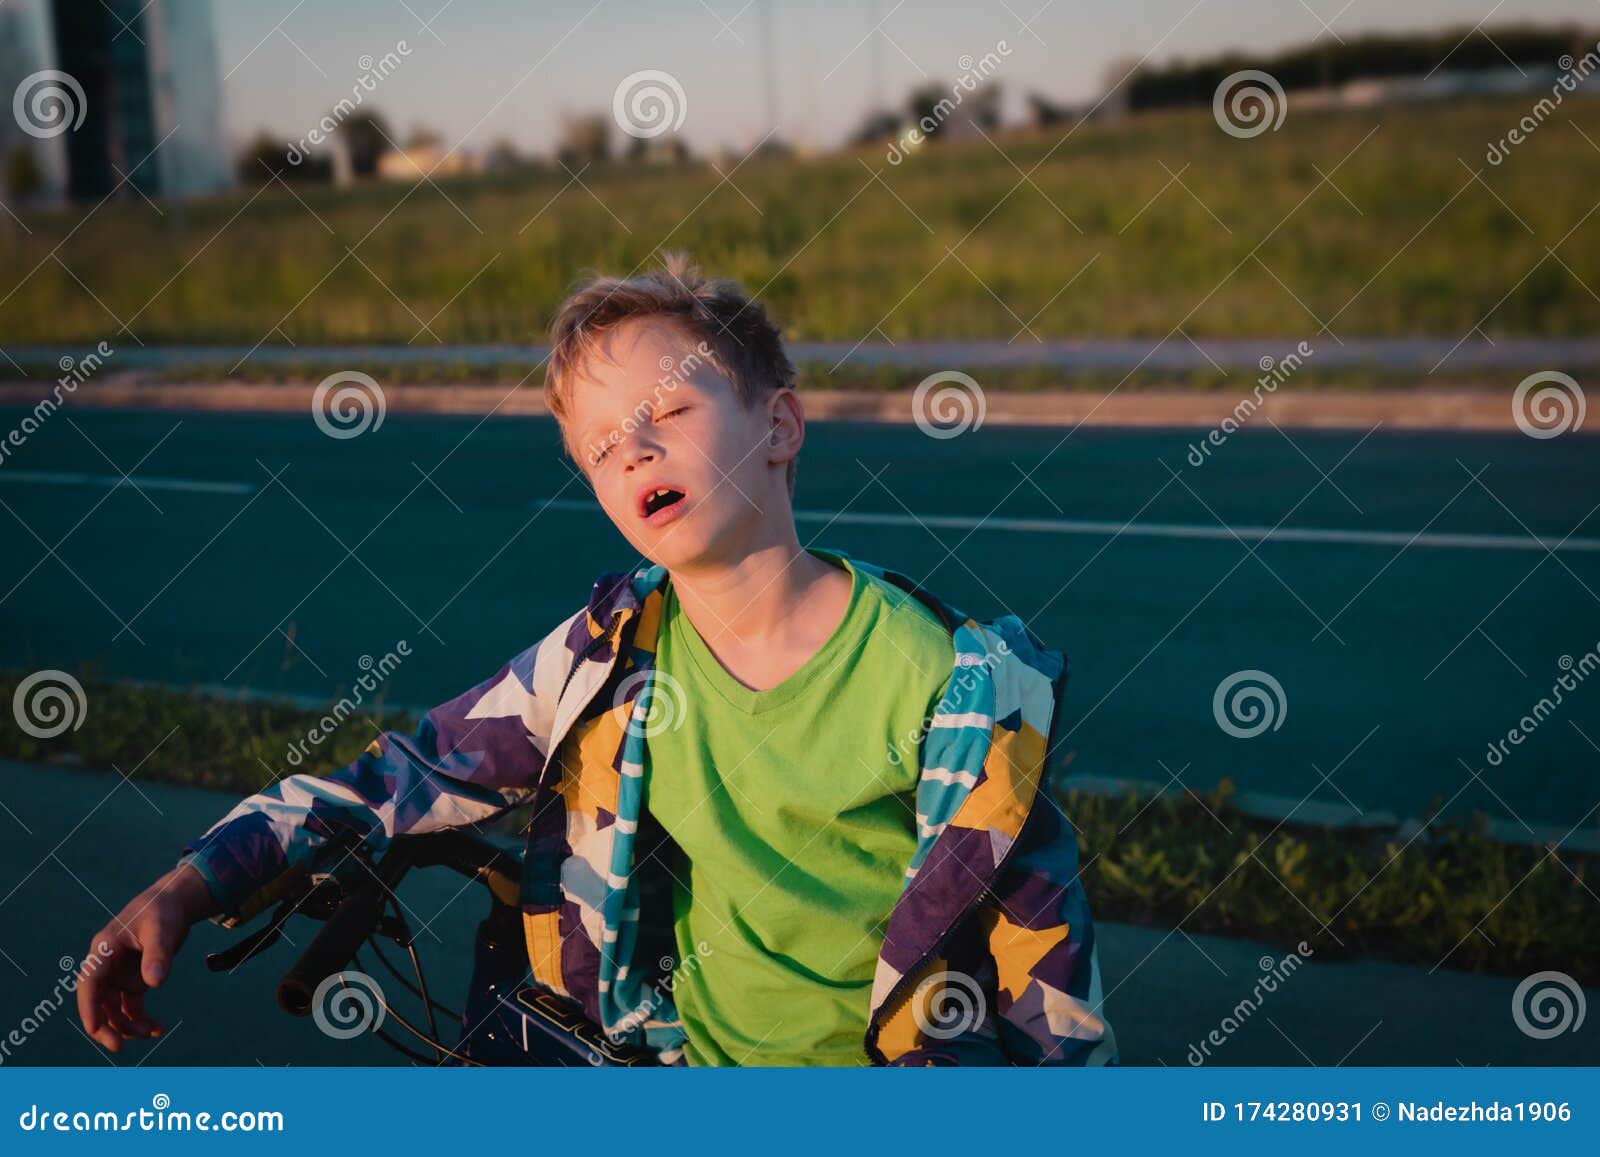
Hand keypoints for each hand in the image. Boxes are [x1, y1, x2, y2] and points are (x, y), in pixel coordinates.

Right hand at [76, 862, 217, 1051]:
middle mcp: (106, 966)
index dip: (89, 1006)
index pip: (89, 982)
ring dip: (127, 1026)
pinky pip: (130, 1007)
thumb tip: (155, 983)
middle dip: (105, 1026)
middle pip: (97, 1002)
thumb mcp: (161, 928)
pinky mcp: (134, 981)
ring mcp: (119, 976)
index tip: (93, 1028)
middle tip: (119, 1046)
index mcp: (104, 949)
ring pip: (114, 1010)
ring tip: (152, 1032)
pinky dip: (140, 1020)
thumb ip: (157, 954)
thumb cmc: (162, 910)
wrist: (174, 903)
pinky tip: (157, 1029)